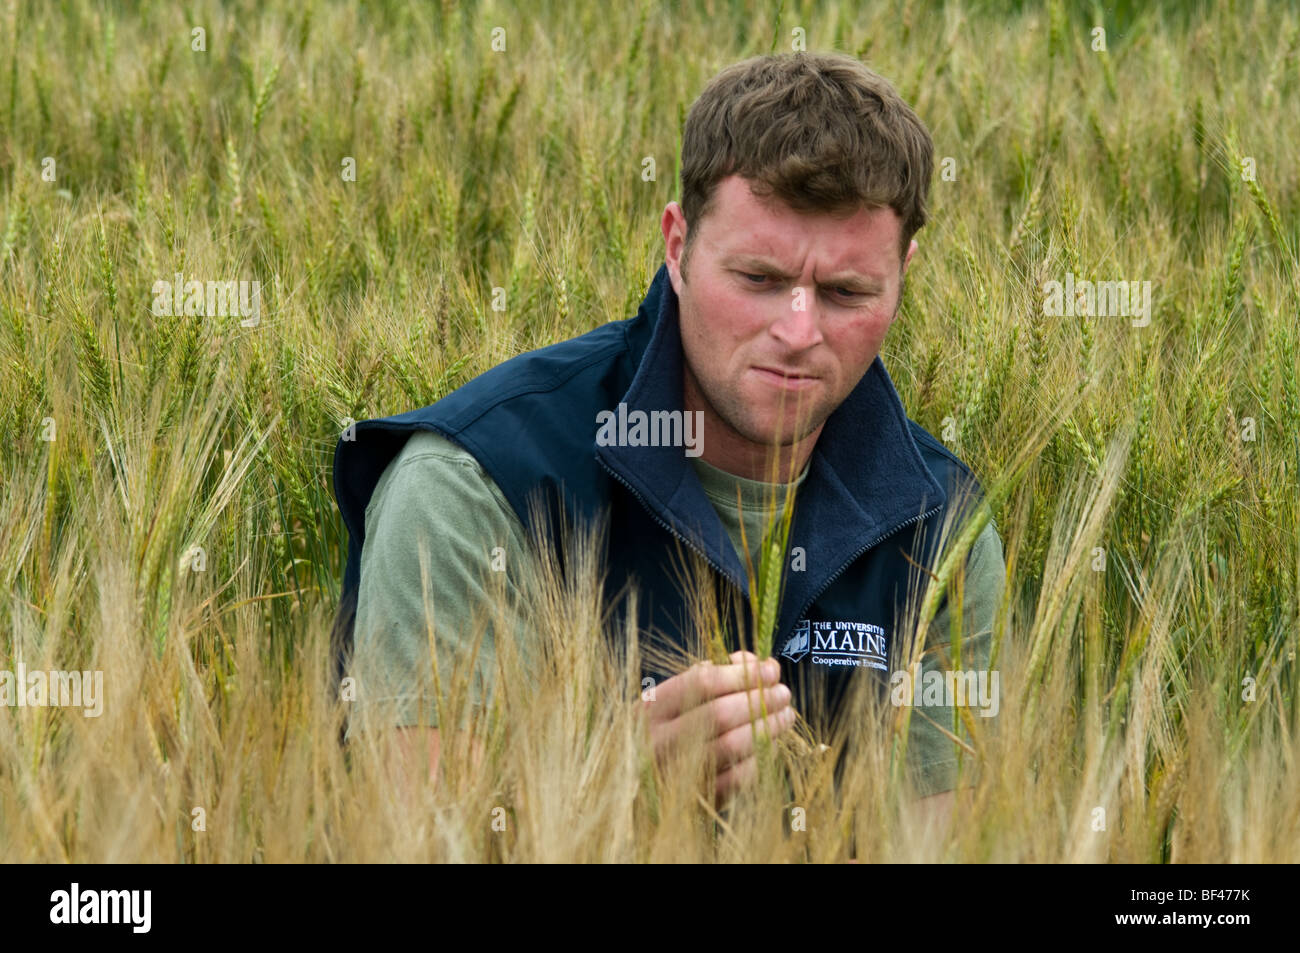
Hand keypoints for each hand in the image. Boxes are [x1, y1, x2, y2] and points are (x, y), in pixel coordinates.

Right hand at [641, 650, 795, 806]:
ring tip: (786, 715)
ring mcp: (676, 773)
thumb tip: (757, 662)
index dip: (743, 674)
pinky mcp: (696, 800)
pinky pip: (737, 778)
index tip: (769, 669)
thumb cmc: (662, 731)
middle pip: (719, 714)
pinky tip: (771, 744)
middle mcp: (659, 741)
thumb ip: (710, 675)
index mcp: (651, 708)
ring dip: (768, 727)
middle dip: (759, 700)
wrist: (634, 785)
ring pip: (732, 745)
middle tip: (783, 693)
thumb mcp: (671, 699)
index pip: (702, 682)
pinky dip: (760, 757)